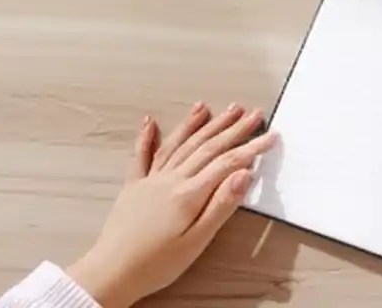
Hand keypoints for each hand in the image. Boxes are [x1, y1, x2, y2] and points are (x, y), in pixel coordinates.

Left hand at [67, 104, 277, 307]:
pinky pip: (141, 156)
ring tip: (213, 108)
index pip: (228, 163)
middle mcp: (170, 179)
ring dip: (198, 125)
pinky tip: (150, 122)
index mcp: (189, 193)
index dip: (252, 147)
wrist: (111, 273)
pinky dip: (146, 137)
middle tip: (252, 113)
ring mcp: (150, 180)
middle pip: (207, 147)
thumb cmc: (156, 264)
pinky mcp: (133, 187)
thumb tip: (245, 174)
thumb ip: (221, 205)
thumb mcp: (197, 241)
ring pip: (179, 145)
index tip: (271, 136)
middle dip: (232, 128)